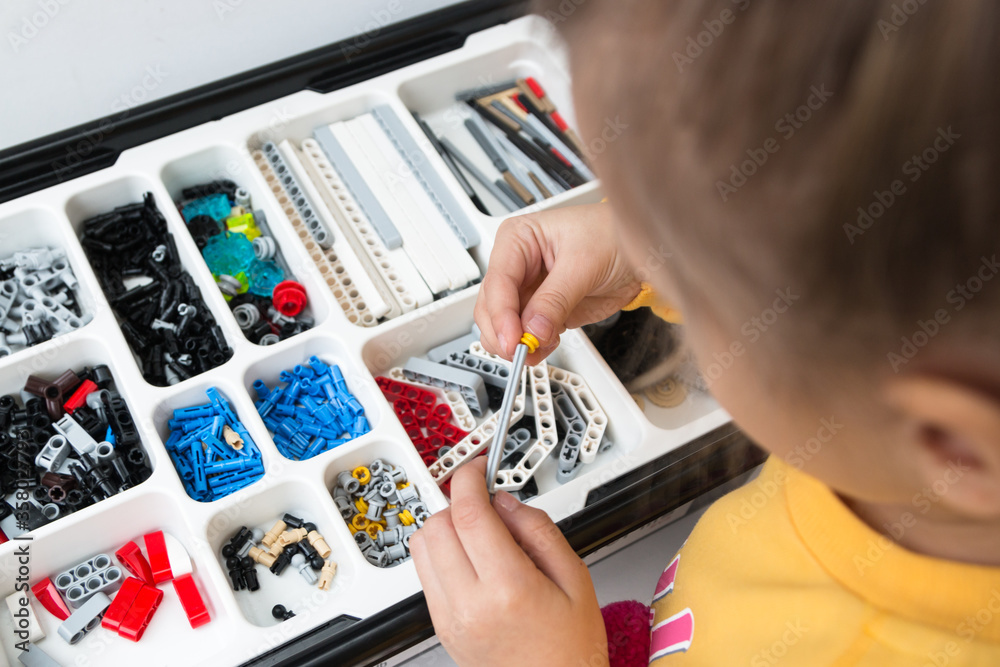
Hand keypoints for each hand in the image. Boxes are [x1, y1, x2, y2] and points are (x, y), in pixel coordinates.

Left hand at [410, 459, 608, 666]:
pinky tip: (472, 561)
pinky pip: (425, 573)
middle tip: (487, 505)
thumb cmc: (571, 649)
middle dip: (458, 504)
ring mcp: (450, 618)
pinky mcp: (441, 627)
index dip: (469, 480)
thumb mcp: (575, 578)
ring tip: (479, 535)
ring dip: (444, 527)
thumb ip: (539, 530)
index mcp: (509, 588)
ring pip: (422, 546)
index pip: (469, 514)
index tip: (478, 469)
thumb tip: (506, 501)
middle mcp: (470, 604)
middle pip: (437, 525)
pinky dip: (441, 554)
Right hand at [475, 203, 639, 362]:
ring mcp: (529, 291)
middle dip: (505, 332)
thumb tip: (533, 329)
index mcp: (518, 239)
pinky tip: (548, 345)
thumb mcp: (583, 264)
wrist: (641, 253)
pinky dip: (534, 347)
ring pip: (503, 326)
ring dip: (519, 343)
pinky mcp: (543, 312)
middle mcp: (518, 266)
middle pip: (491, 307)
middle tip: (523, 349)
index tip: (512, 339)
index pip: (498, 281)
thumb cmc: (613, 236)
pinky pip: (526, 336)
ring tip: (540, 346)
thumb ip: (556, 299)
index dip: (501, 314)